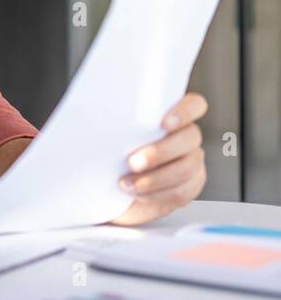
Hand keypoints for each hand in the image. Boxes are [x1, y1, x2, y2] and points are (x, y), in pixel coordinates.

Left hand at [108, 91, 207, 225]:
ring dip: (154, 179)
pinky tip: (137, 193)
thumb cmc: (109, 154)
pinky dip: (156, 195)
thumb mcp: (111, 134)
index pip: (194, 105)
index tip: (164, 123)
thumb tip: (105, 114)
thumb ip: (120, 122)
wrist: (108, 187)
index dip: (185, 111)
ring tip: (128, 183)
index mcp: (171, 116)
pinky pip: (180, 192)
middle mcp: (186, 137)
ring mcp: (191, 162)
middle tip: (133, 162)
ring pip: (186, 168)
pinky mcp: (189, 187)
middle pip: (190, 138)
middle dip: (160, 152)